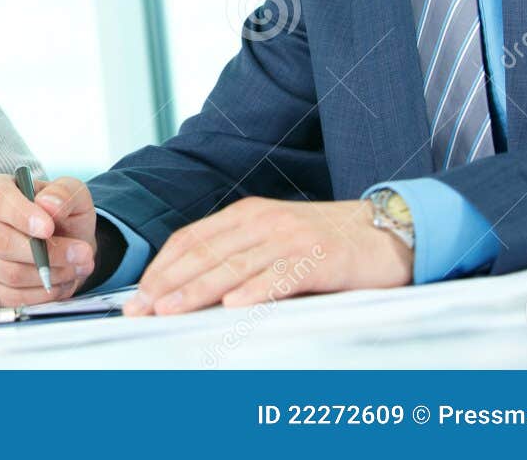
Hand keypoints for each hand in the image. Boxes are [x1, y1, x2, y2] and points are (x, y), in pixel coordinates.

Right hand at [0, 174, 96, 306]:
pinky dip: (41, 294)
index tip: (48, 228)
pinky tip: (58, 283)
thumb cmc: (60, 214)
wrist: (62, 243)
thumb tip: (49, 204)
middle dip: (47, 253)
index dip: (22, 216)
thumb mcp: (71, 193)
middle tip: (80, 254)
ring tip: (76, 267)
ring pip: (10, 273)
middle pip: (2, 242)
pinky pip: (11, 298)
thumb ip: (64, 193)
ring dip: (50, 275)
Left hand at [123, 198, 413, 315]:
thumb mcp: (272, 238)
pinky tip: (235, 305)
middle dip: (169, 284)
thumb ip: (237, 254)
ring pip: (236, 265)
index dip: (162, 268)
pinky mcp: (320, 258)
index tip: (139, 295)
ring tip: (172, 311)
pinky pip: (282, 276)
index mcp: (245, 214)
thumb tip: (190, 287)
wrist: (387, 230)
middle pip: (205, 254)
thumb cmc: (324, 241)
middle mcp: (263, 221)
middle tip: (143, 309)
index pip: (191, 240)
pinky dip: (256, 291)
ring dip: (199, 290)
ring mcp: (291, 238)